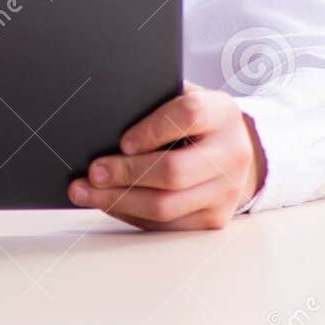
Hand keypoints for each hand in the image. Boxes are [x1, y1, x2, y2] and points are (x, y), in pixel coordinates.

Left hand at [67, 83, 265, 229]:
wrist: (237, 150)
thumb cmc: (198, 121)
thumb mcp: (186, 99)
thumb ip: (157, 104)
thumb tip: (105, 124)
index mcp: (222, 113)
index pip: (189, 115)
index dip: (152, 129)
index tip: (122, 141)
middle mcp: (231, 153)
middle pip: (174, 171)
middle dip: (126, 173)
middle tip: (93, 172)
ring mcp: (226, 192)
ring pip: (166, 206)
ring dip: (119, 200)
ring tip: (86, 192)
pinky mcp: (214, 219)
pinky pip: (164, 225)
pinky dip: (130, 214)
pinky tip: (108, 202)